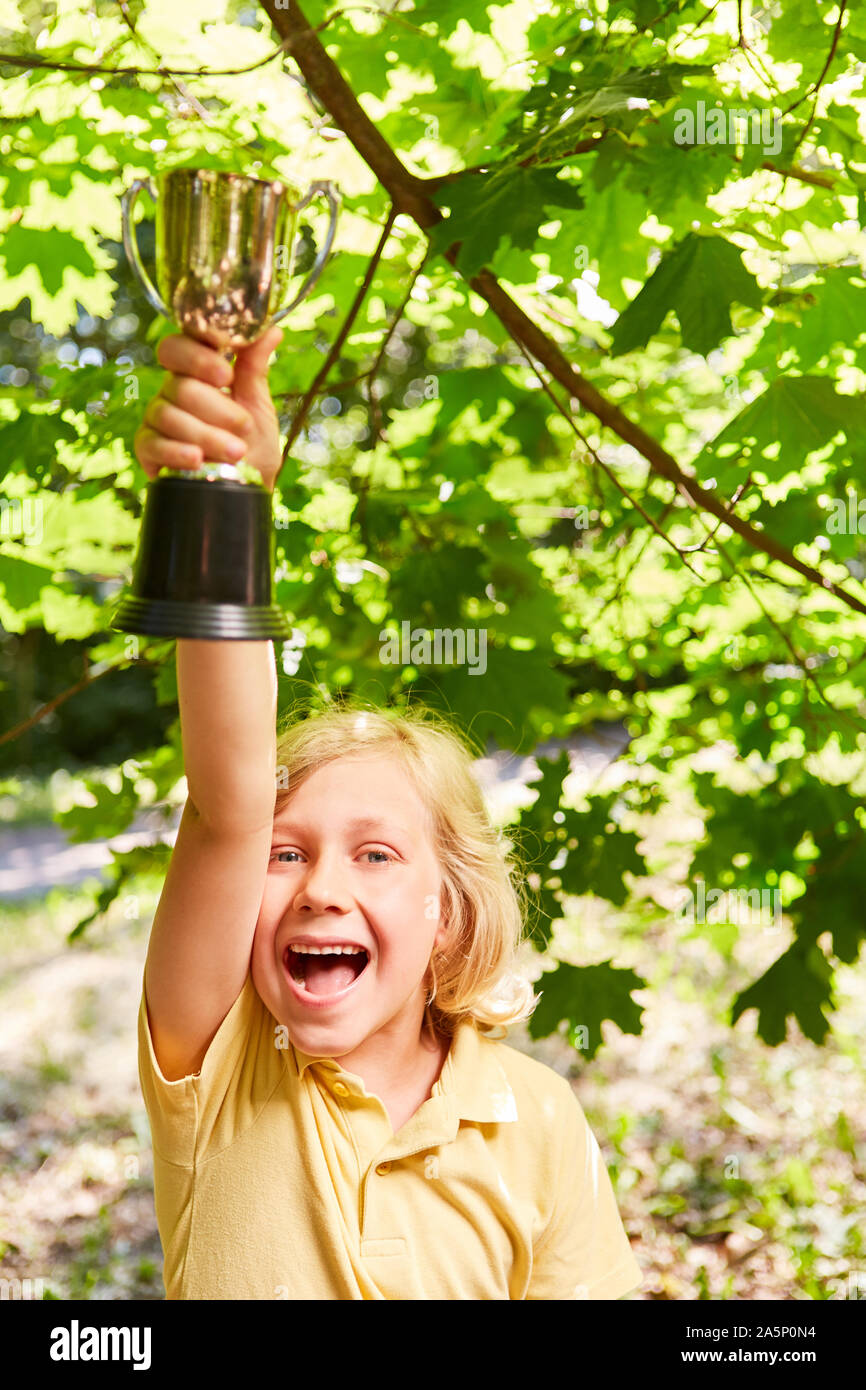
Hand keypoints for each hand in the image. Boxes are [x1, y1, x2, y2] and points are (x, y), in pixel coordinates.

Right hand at [134, 326, 283, 491]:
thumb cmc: (253, 447)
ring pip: (168, 414)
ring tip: (237, 452)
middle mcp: (172, 391)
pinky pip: (151, 442)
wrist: (248, 493)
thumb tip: (271, 329)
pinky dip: (177, 451)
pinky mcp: (148, 449)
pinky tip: (197, 460)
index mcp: (196, 372)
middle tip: (243, 425)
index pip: (180, 345)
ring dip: (207, 435)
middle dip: (215, 407)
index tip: (226, 374)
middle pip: (178, 383)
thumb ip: (255, 368)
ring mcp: (158, 419)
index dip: (197, 353)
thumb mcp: (259, 407)